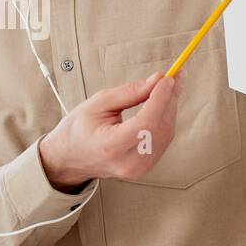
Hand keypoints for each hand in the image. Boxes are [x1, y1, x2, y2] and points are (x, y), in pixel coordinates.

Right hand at [38, 70, 184, 189]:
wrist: (69, 158)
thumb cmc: (78, 130)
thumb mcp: (97, 104)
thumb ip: (129, 93)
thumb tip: (156, 81)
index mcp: (111, 147)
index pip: (145, 123)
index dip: (161, 99)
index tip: (168, 79)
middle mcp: (128, 162)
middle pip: (160, 127)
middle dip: (170, 98)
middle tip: (176, 76)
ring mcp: (139, 169)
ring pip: (166, 133)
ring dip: (170, 107)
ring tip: (170, 86)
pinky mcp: (145, 168)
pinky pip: (163, 140)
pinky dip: (166, 119)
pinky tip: (164, 104)